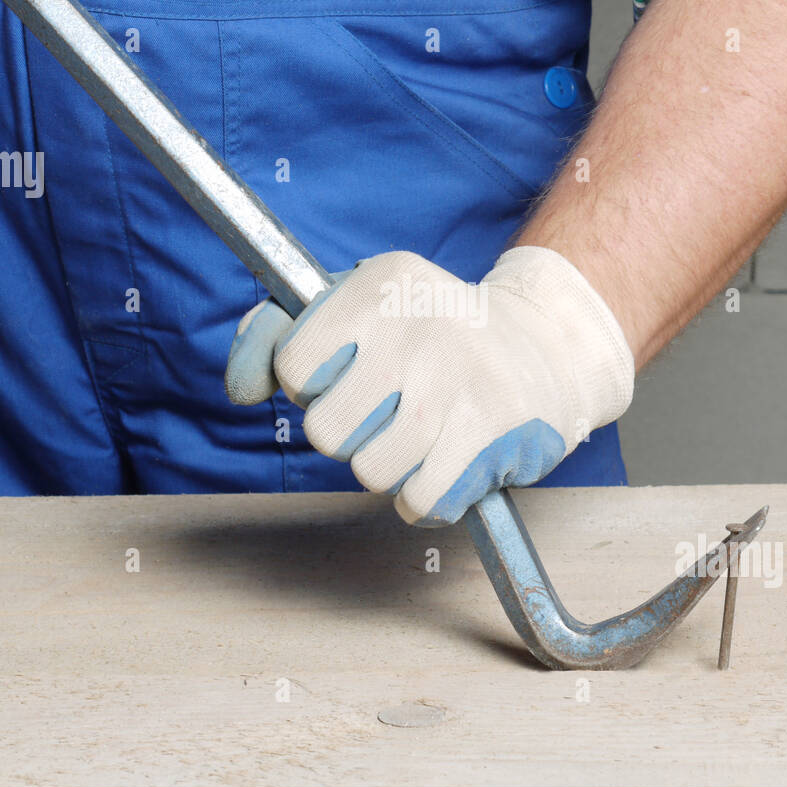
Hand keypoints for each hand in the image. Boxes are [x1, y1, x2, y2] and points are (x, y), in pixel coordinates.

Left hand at [224, 247, 634, 524]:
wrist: (546, 343)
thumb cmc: (429, 332)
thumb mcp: (359, 305)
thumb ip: (281, 335)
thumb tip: (240, 388)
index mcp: (378, 287)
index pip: (294, 366)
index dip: (312, 385)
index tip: (346, 373)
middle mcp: (419, 326)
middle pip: (327, 430)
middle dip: (350, 433)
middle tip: (387, 409)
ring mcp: (458, 380)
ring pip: (371, 472)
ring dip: (388, 467)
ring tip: (420, 433)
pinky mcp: (492, 432)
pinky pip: (420, 500)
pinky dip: (426, 495)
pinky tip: (446, 459)